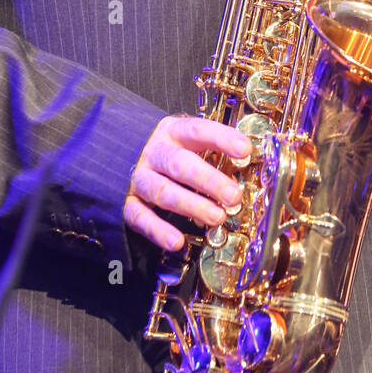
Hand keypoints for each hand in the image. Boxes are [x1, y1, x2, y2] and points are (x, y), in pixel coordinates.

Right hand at [124, 114, 247, 250]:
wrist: (120, 152)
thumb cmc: (172, 150)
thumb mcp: (191, 141)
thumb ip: (216, 151)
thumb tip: (250, 162)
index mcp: (174, 132)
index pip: (198, 131)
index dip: (222, 138)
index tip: (245, 149)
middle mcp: (156, 153)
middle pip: (180, 164)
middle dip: (208, 180)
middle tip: (232, 196)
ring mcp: (140, 177)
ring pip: (162, 191)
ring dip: (191, 206)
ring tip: (216, 217)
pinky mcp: (129, 202)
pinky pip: (140, 216)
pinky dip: (158, 230)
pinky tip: (177, 241)